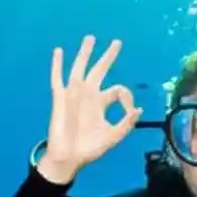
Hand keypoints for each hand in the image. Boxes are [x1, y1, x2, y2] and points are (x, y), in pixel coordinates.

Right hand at [36, 36, 142, 183]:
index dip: (127, 97)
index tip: (130, 110)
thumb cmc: (90, 149)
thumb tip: (139, 109)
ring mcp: (74, 95)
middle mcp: (88, 95)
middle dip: (108, 57)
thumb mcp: (113, 136)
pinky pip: (57, 78)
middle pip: (99, 70)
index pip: (118, 90)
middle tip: (116, 42)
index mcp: (102, 103)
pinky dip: (57, 65)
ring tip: (90, 38)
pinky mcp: (60, 98)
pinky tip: (59, 51)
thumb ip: (126, 123)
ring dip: (85, 53)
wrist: (69, 158)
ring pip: (80, 68)